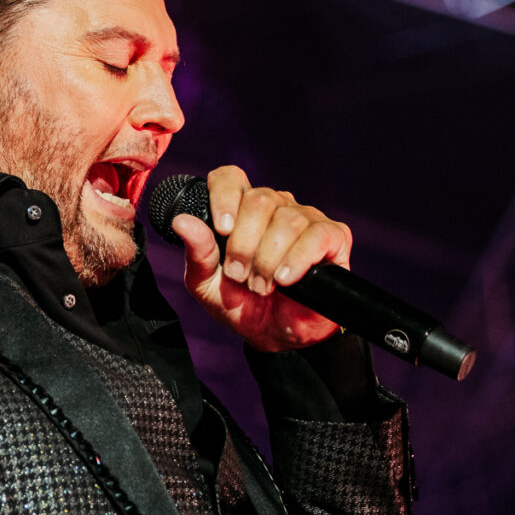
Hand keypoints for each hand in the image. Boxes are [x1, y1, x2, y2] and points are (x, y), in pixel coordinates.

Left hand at [167, 165, 351, 352]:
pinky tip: (286, 280)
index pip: (230, 177)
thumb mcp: (208, 284)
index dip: (224, 196)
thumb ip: (197, 253)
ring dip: (268, 260)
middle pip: (259, 200)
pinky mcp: (333, 236)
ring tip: (262, 285)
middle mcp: (276, 206)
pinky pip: (316, 235)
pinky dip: (297, 260)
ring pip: (287, 220)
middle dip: (244, 244)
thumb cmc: (241, 305)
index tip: (222, 229)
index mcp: (241, 210)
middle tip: (241, 275)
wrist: (276, 336)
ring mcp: (306, 218)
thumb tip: (181, 221)